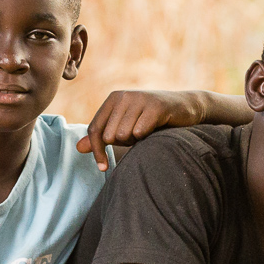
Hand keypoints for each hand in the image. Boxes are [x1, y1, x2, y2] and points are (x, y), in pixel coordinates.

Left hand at [77, 90, 204, 170]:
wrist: (185, 108)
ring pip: (123, 135)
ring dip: (135, 141)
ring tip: (146, 132)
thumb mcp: (125, 127)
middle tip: (137, 136)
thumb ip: (102, 136)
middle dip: (122, 144)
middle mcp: (124, 96)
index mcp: (113, 99)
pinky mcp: (156, 106)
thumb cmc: (152, 120)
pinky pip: (140, 132)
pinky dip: (146, 137)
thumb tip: (78, 148)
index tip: (103, 168)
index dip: (96, 151)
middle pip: (108, 135)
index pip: (95, 129)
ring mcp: (140, 99)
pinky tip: (155, 130)